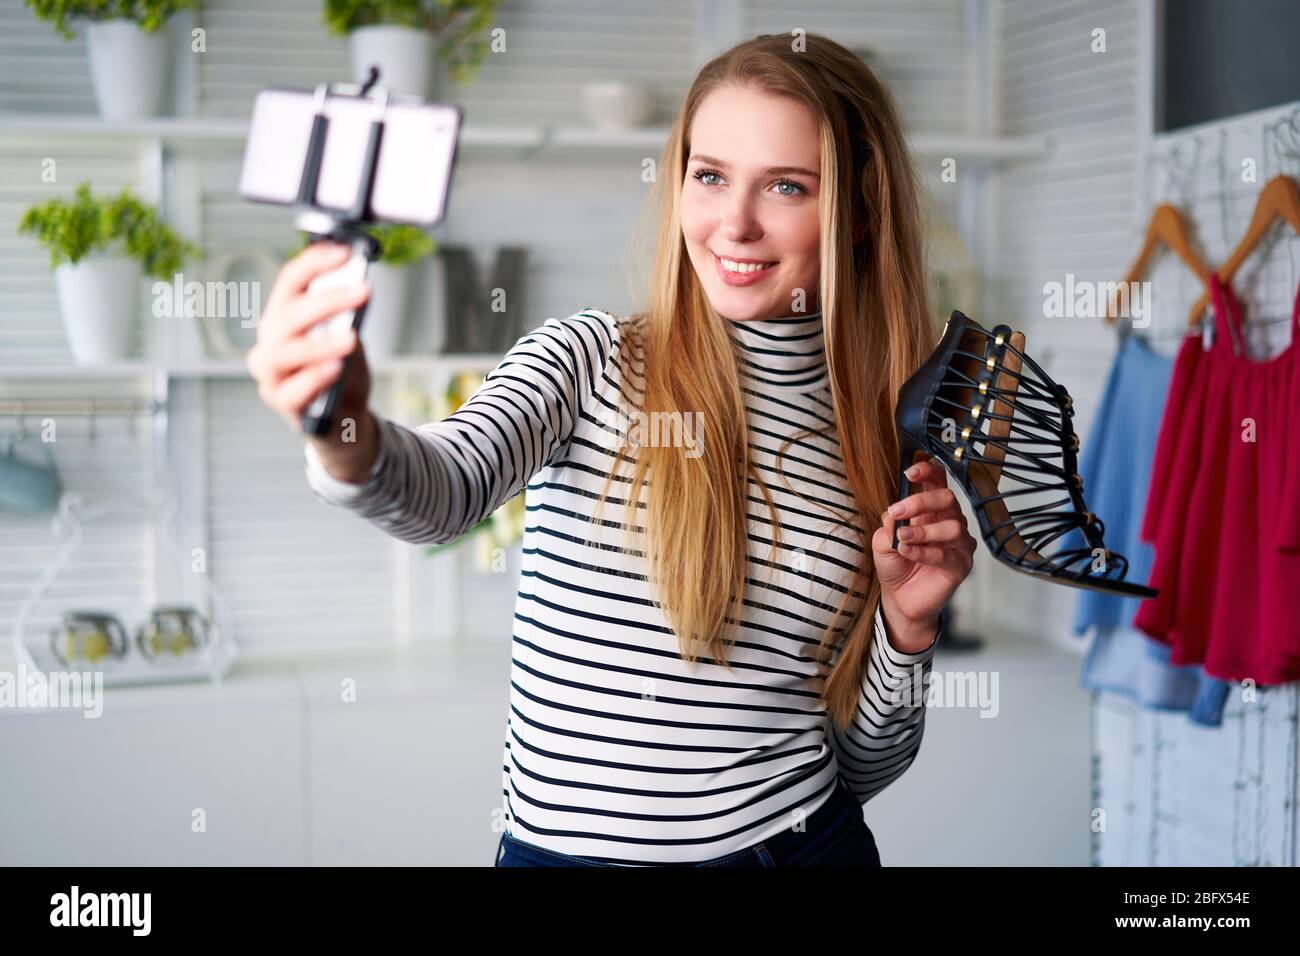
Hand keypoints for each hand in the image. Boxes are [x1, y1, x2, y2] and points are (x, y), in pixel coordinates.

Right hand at [245, 240, 377, 479]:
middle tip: (362, 291)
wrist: (346, 419)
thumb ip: (348, 319)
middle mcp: (270, 341)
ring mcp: (270, 373)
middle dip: (328, 300)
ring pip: (283, 352)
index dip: (315, 262)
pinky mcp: (279, 402)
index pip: (291, 281)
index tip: (345, 252)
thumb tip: (357, 291)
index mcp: (284, 316)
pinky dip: (314, 378)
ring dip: (319, 343)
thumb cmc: (343, 373)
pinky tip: (336, 369)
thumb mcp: (350, 339)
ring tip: (350, 339)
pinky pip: (291, 390)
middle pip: (289, 314)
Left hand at [871, 454, 976, 651]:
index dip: (928, 471)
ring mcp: (959, 543)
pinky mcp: (961, 565)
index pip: (938, 481)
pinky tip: (907, 552)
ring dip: (922, 531)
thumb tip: (894, 512)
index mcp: (931, 510)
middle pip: (947, 498)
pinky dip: (924, 551)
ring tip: (902, 539)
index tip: (911, 473)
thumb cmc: (896, 565)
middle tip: (897, 512)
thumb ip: (889, 524)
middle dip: (920, 502)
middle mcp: (949, 522)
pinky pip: (947, 554)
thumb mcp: (883, 541)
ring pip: (952, 526)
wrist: (900, 599)